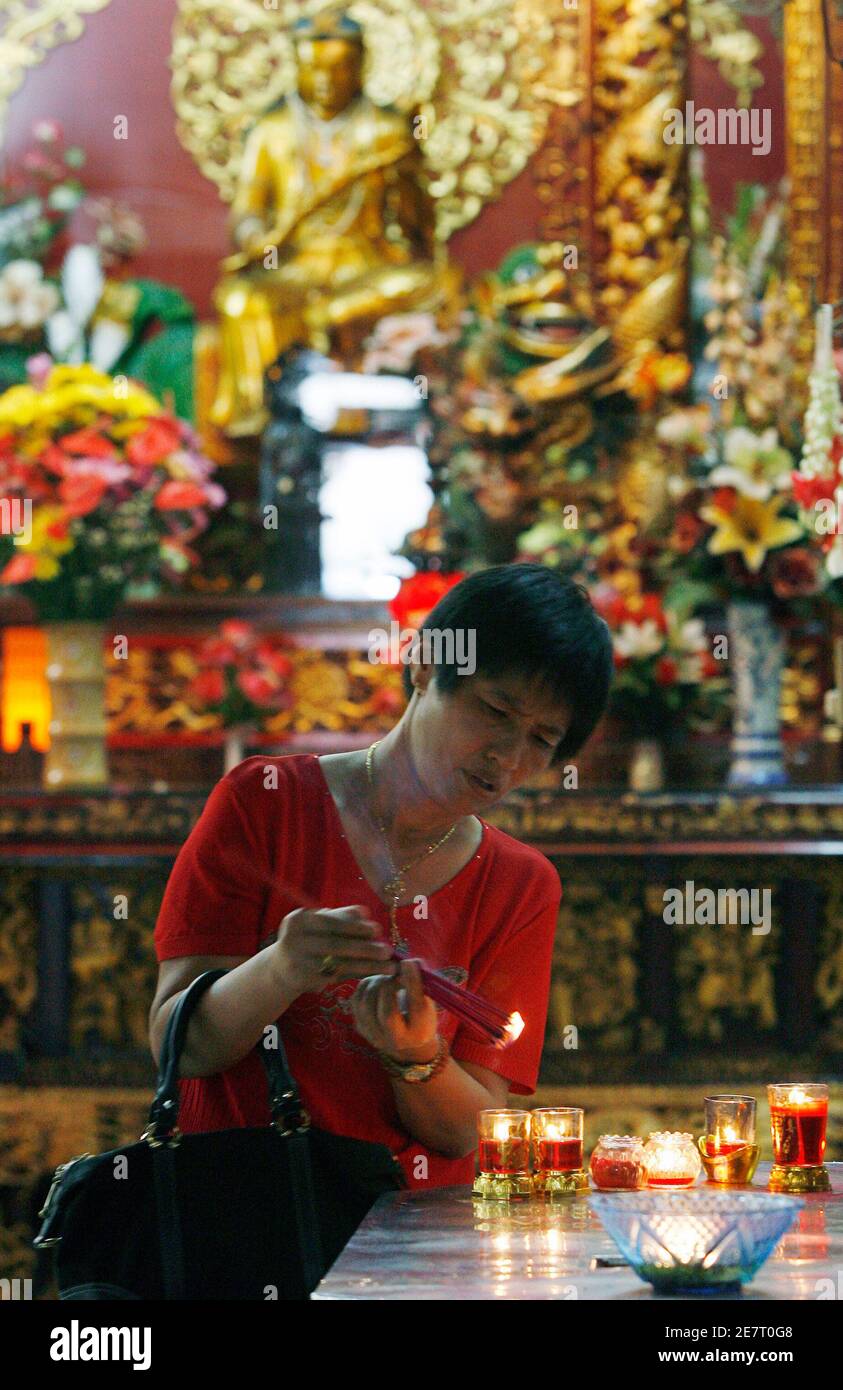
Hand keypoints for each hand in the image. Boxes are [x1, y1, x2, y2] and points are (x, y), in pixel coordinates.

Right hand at [271, 905, 397, 996]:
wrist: (282, 969)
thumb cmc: (308, 940)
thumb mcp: (318, 924)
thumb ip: (341, 916)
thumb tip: (365, 912)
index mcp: (298, 920)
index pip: (331, 922)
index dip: (355, 927)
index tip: (377, 930)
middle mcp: (294, 941)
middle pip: (336, 945)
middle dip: (366, 948)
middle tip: (388, 951)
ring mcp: (298, 963)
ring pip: (339, 964)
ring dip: (368, 965)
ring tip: (389, 966)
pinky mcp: (305, 981)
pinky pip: (337, 977)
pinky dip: (358, 974)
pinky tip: (374, 974)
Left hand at [350, 959, 439, 1063]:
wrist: (407, 1040)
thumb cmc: (421, 1015)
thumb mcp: (428, 1001)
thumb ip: (422, 983)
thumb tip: (413, 962)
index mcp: (420, 1032)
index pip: (416, 1008)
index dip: (412, 983)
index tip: (408, 962)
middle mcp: (396, 1040)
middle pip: (387, 1014)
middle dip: (389, 985)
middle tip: (395, 971)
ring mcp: (374, 1036)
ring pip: (367, 1005)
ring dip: (376, 983)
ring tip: (388, 977)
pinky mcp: (360, 1027)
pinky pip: (357, 1000)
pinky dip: (366, 985)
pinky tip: (377, 982)